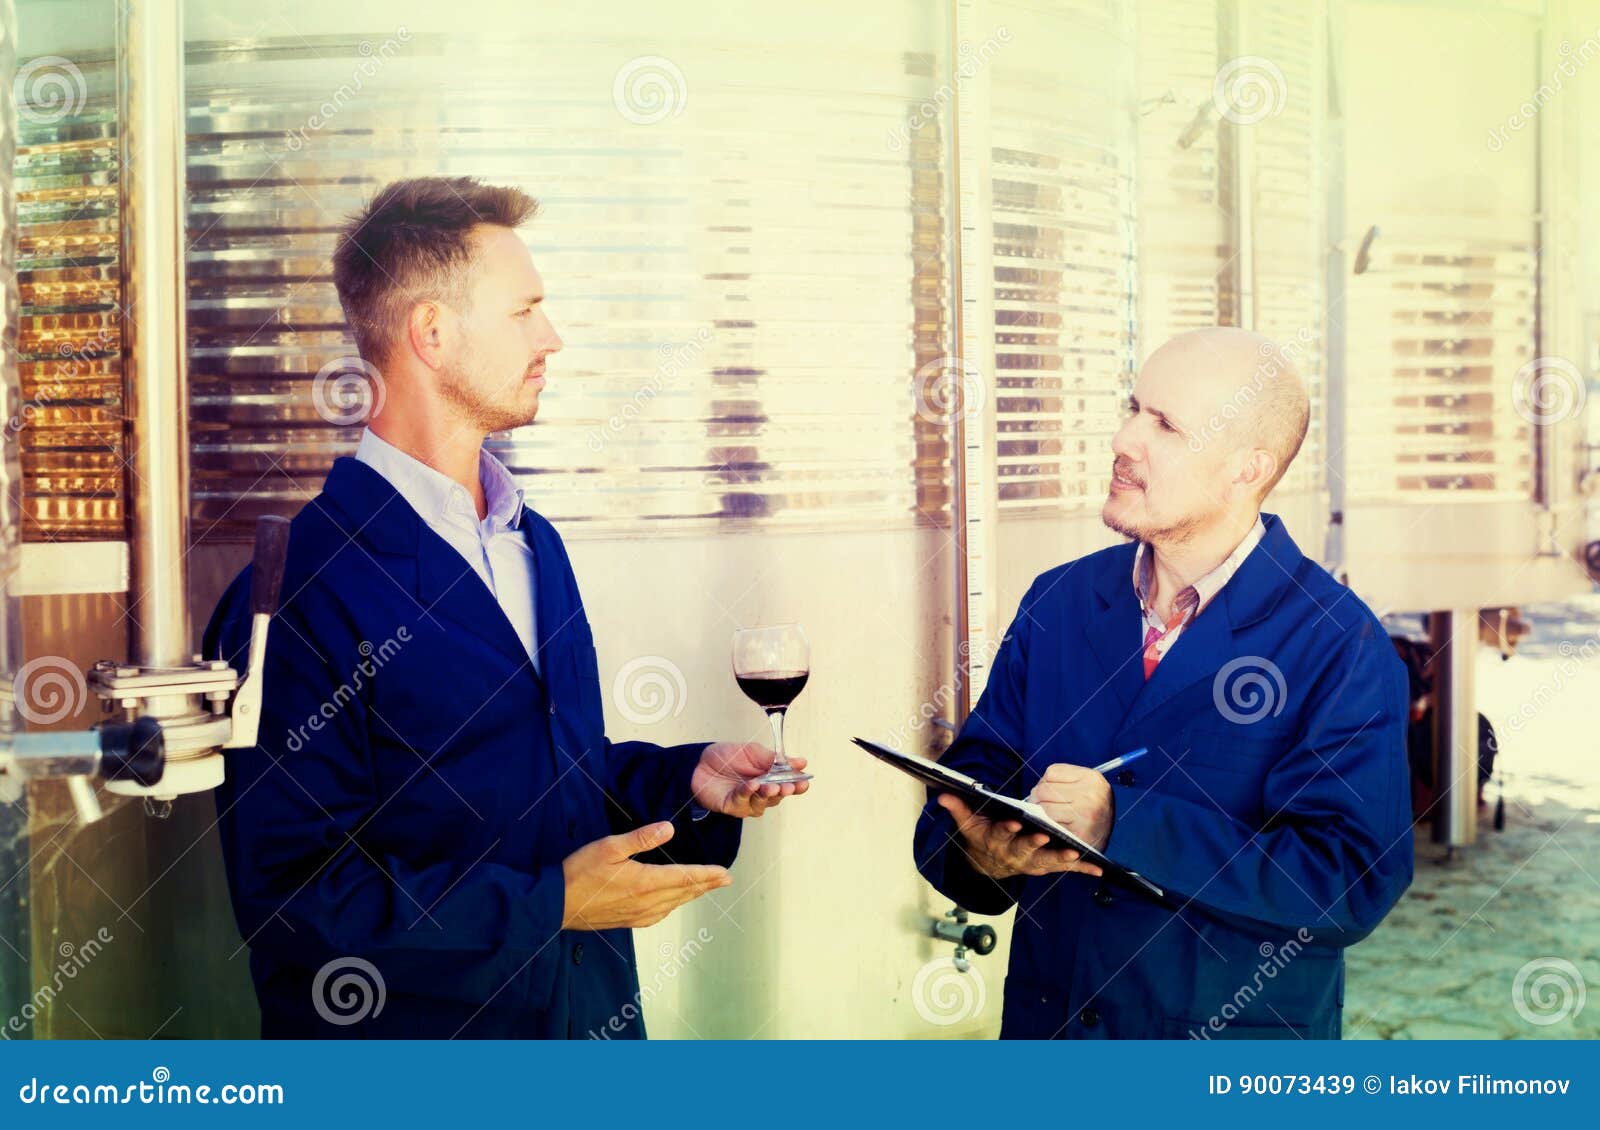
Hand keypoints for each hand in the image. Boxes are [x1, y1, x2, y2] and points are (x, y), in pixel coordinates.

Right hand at [561, 822, 731, 929]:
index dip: (707, 875)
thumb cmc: (579, 873)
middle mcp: (647, 903)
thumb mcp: (609, 847)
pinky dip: (673, 904)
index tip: (725, 873)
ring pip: (674, 904)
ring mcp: (638, 915)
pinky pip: (660, 913)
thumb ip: (641, 838)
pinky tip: (673, 901)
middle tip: (725, 880)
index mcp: (645, 883)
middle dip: (706, 885)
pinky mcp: (628, 921)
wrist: (555, 904)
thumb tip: (669, 828)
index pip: (685, 878)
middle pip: (684, 893)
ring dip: (691, 895)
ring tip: (705, 887)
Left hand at [691, 741, 810, 817]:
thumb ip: (775, 759)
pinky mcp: (732, 807)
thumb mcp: (754, 752)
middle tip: (788, 786)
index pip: (789, 785)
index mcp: (770, 778)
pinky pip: (742, 802)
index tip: (804, 781)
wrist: (700, 761)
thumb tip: (801, 762)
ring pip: (762, 803)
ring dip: (767, 794)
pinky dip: (748, 793)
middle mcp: (761, 793)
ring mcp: (747, 802)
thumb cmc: (727, 757)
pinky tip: (752, 785)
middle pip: (777, 796)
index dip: (798, 785)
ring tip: (770, 786)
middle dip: (784, 791)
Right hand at [936, 793, 1102, 879]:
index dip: (1006, 828)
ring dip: (1061, 858)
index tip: (1013, 821)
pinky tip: (1098, 867)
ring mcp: (1032, 862)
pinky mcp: (1046, 866)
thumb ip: (958, 809)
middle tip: (1044, 836)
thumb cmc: (982, 836)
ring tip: (1074, 853)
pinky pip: (1065, 868)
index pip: (1000, 834)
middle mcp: (1014, 854)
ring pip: (1047, 861)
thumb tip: (943, 795)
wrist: (990, 864)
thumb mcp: (968, 824)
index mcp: (996, 840)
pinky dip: (1082, 868)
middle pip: (1024, 849)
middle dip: (1034, 843)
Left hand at [1030, 763, 1113, 850]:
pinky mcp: (1080, 833)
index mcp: (1091, 778)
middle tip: (1042, 807)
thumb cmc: (1091, 811)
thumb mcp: (1086, 787)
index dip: (1045, 782)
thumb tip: (1036, 789)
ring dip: (1040, 814)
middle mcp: (1090, 794)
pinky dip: (1047, 826)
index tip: (1048, 792)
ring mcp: (1085, 814)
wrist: (1108, 843)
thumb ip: (1063, 781)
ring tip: (1049, 818)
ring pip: (1044, 807)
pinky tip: (1054, 828)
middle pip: (1044, 790)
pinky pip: (1050, 824)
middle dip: (1038, 798)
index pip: (1051, 773)